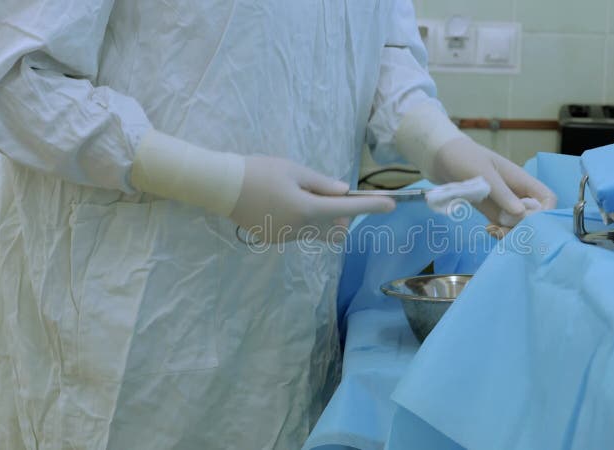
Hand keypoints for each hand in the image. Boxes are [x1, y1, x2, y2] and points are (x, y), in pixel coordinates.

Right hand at [231, 156, 395, 242]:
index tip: (391, 205)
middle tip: (327, 193)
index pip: (347, 210)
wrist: (221, 187)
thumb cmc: (258, 171)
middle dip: (340, 215)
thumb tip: (343, 192)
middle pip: (334, 227)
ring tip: (295, 193)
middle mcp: (300, 229)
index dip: (371, 207)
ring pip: (316, 231)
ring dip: (318, 217)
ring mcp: (286, 238)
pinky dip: (300, 220)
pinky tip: (280, 203)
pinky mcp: (274, 240)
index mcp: (307, 209)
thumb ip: (321, 183)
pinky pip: (298, 232)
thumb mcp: (293, 170)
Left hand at [431, 137, 556, 236]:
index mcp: (521, 180)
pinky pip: (504, 226)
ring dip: (511, 232)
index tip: (528, 222)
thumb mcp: (484, 173)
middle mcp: (517, 193)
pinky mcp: (492, 211)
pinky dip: (500, 231)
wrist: (443, 158)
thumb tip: (521, 213)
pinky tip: (488, 230)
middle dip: (525, 227)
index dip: (545, 213)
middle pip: (535, 216)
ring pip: (519, 224)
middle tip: (504, 230)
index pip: (547, 198)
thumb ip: (502, 193)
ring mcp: (505, 204)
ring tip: (493, 231)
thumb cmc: (465, 158)